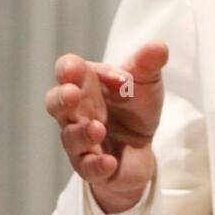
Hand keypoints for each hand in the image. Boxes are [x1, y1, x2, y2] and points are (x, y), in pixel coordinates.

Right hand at [44, 42, 167, 213]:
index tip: (91, 70)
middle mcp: (76, 111)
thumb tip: (158, 46)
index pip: (67, 70)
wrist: (142, 146)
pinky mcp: (90, 166)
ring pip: (70, 137)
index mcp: (85, 84)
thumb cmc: (134, 106)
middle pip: (55, 103)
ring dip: (81, 132)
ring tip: (98, 128)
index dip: (73, 68)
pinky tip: (109, 161)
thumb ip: (148, 64)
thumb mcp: (146, 82)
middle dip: (61, 98)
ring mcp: (80, 140)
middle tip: (72, 93)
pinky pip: (86, 168)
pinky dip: (96, 165)